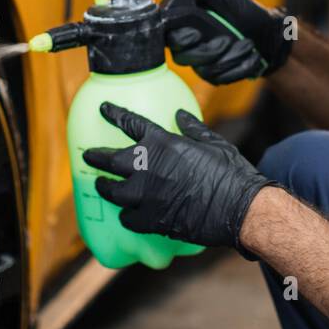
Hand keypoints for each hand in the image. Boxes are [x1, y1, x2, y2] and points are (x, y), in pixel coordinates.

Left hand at [82, 101, 278, 256]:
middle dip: (96, 156)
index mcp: (163, 143)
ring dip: (105, 187)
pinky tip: (125, 214)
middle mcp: (148, 167)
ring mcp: (148, 195)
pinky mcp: (152, 220)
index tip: (103, 108)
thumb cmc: (230, 172)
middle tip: (88, 155)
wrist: (239, 208)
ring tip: (101, 185)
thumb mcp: (213, 142)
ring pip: (114, 192)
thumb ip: (192, 128)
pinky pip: (129, 218)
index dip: (114, 114)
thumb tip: (180, 115)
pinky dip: (126, 215)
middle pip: (111, 160)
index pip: (131, 123)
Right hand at [165, 0, 294, 83]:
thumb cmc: (244, 10)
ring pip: (205, 70)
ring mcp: (201, 62)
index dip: (179, 38)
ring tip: (248, 44)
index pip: (167, 35)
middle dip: (209, 51)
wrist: (269, 32)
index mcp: (185, 23)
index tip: (197, 34)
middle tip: (228, 40)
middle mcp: (188, 44)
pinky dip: (241, 66)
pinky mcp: (216, 76)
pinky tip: (252, 55)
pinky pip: (221, 78)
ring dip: (232, 57)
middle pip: (182, 57)